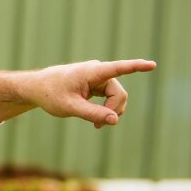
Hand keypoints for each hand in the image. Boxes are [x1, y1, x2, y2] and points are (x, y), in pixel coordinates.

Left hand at [0, 59, 156, 127]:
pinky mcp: (96, 84)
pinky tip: (97, 122)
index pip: (118, 68)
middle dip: (113, 110)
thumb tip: (115, 120)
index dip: (136, 67)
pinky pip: (110, 98)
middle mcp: (98, 71)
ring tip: (96, 125)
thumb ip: (92, 113)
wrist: (37, 88)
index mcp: (91, 72)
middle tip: (98, 126)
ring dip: (110, 112)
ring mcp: (98, 78)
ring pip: (116, 97)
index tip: (153, 64)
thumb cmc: (50, 94)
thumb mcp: (69, 107)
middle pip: (119, 93)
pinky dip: (106, 110)